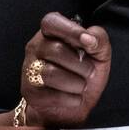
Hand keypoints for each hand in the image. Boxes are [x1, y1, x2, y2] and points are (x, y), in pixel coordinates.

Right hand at [19, 12, 111, 127]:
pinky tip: (73, 97)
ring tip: (81, 86)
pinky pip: (50, 95)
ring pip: (51, 73)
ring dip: (76, 84)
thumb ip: (99, 40)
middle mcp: (35, 47)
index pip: (51, 22)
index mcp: (51, 32)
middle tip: (90, 73)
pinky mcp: (29, 91)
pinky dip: (70, 99)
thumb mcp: (100, 54)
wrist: (74, 107)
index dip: (70, 30)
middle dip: (81, 65)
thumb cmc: (85, 73)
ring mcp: (29, 69)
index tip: (87, 41)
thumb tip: (88, 38)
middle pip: (56, 50)